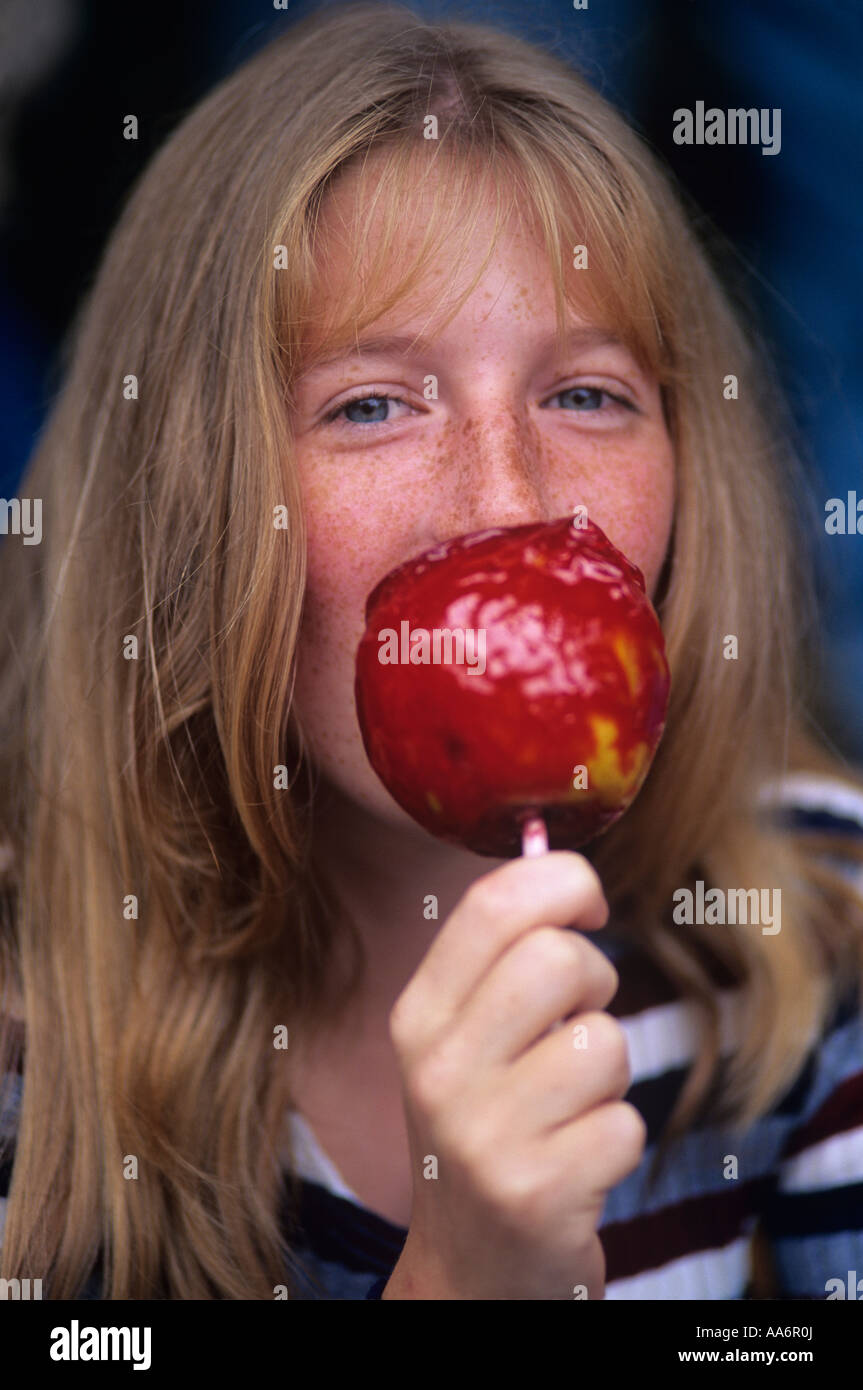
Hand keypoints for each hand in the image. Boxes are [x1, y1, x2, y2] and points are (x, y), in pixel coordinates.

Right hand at [381, 850, 645, 1299]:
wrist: (470, 1271)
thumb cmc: (488, 1128)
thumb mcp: (463, 1043)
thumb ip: (499, 961)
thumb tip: (562, 866)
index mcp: (418, 1016)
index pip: (494, 902)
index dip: (564, 881)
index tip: (587, 906)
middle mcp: (438, 1069)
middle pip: (559, 959)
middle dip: (595, 982)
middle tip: (577, 1020)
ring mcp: (483, 1135)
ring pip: (604, 1042)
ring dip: (609, 1074)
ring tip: (570, 1106)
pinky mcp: (536, 1194)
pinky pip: (626, 1123)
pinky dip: (616, 1140)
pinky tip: (576, 1162)